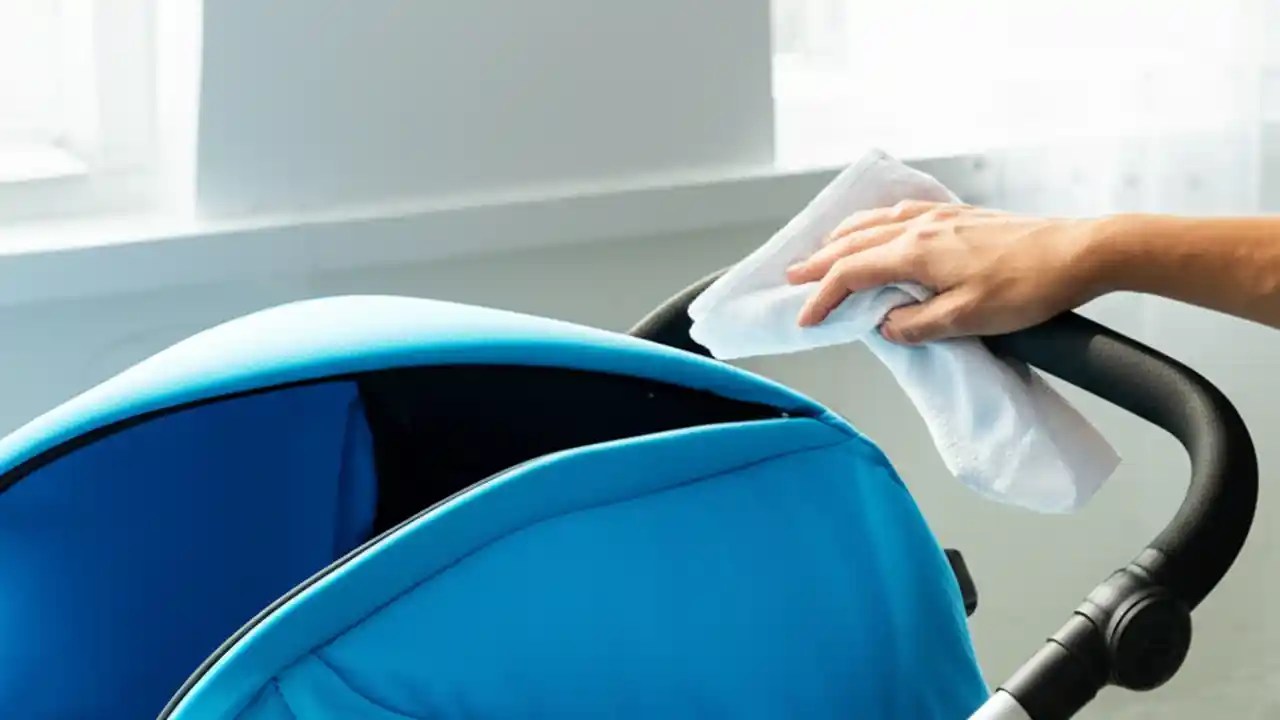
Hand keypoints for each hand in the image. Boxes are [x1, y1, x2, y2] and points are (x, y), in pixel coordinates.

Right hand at [785, 200, 1104, 343]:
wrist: (1080, 253)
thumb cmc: (1028, 287)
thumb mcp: (967, 319)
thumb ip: (917, 325)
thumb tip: (885, 326)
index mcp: (917, 252)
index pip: (853, 274)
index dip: (823, 297)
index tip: (806, 318)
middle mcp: (922, 227)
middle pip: (855, 241)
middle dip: (819, 260)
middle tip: (792, 277)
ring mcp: (942, 217)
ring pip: (875, 221)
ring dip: (843, 237)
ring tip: (823, 249)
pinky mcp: (961, 215)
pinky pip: (901, 212)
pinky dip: (876, 221)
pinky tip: (880, 225)